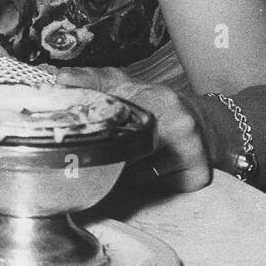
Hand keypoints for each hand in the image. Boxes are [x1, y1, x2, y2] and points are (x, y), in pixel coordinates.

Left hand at [56, 67, 212, 192]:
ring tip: (124, 155)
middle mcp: (182, 127)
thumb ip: (92, 81)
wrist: (205, 122)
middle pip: (128, 153)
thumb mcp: (125, 85)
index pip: (121, 124)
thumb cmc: (157, 104)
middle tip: (92, 153)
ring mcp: (194, 153)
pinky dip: (144, 180)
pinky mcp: (199, 176)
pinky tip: (147, 166)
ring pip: (138, 175)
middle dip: (107, 155)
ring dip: (123, 171)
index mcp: (160, 101)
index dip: (97, 135)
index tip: (78, 140)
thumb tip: (61, 79)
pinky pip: (156, 187)